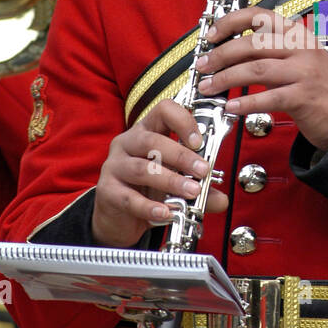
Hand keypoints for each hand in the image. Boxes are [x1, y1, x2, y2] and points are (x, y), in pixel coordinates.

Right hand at [92, 99, 229, 245]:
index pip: (163, 111)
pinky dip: (150, 207)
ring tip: (192, 193)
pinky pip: (129, 198)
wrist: (119, 217)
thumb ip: (199, 188)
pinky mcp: (106, 191)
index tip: (199, 141)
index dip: (182, 121)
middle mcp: (127, 143)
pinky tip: (167, 213)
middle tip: (203, 171)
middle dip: (181, 156)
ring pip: (142, 169)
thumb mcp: (176, 183)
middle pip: (152, 141)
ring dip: (171, 181)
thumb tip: (221, 199)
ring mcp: (114, 166)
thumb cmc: (148, 190)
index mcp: (146, 131)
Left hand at [196, 6, 327, 150]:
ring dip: (226, 78)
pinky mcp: (304, 97)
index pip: (260, 16)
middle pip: (252, 44)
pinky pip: (267, 98)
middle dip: (221, 55)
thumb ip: (271, 51)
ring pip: (256, 70)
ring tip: (209, 86)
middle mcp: (303, 49)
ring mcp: (304, 72)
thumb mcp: (300, 58)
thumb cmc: (320, 87)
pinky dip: (245, 103)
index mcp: (299, 34)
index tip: (212, 34)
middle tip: (203, 65)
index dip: (231, 22)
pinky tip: (231, 107)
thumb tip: (230, 50)